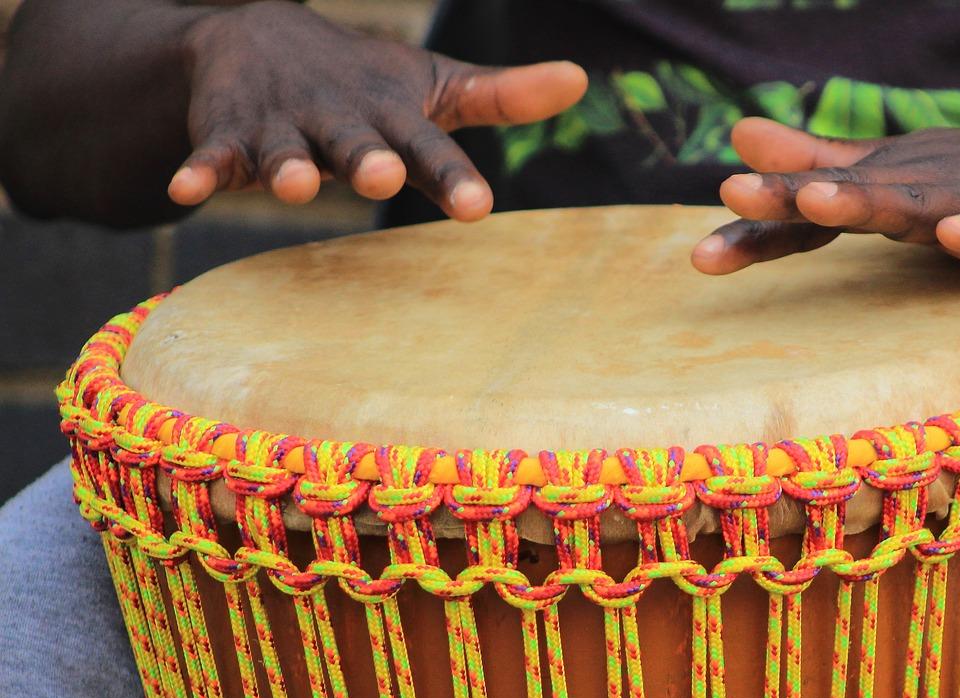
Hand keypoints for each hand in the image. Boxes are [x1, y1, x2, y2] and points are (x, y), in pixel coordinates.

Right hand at [169, 1, 585, 218]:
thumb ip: (502, 97)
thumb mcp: (435, 88)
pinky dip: (202, 167)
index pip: (430, 149)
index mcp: (394, 117)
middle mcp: (341, 120)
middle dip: (367, 159)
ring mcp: (283, 124)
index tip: (478, 208)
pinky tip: (187, 187)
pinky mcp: (231, 132)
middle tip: (381, 176)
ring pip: (284, 148)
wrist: (264, 36)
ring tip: (293, 185)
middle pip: (356, 143)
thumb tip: (582, 77)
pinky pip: (214, 152)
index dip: (452, 177)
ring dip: (287, 165)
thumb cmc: (370, 84)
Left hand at [692, 114, 959, 285]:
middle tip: (734, 191)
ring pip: (914, 206)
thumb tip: (739, 138)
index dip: (757, 227)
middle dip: (790, 196)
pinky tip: (959, 233)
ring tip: (821, 198)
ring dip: (869, 201)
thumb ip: (815, 163)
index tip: (700, 254)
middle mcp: (915, 187)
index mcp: (880, 184)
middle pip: (847, 195)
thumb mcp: (890, 174)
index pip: (808, 205)